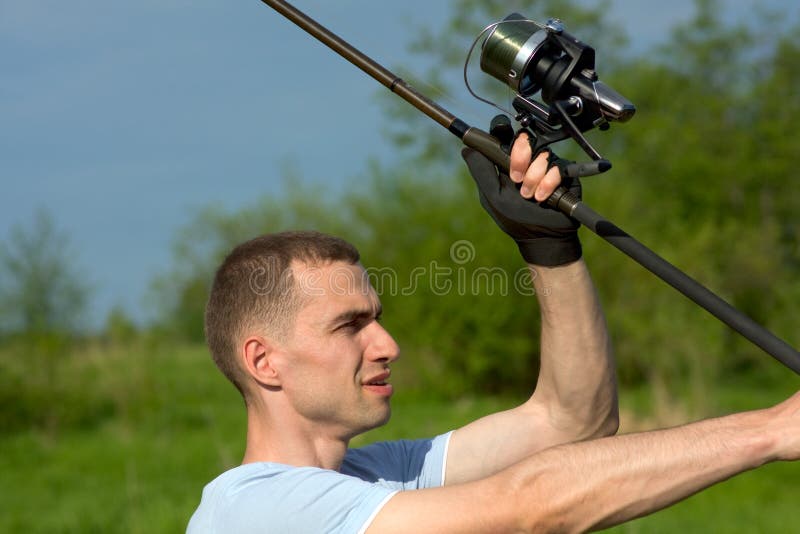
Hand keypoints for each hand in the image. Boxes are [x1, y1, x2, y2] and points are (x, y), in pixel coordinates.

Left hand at [461, 119, 581, 265]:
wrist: (544, 237)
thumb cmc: (515, 220)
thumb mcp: (493, 197)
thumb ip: (482, 172)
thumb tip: (466, 149)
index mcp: (506, 164)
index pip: (503, 138)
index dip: (501, 129)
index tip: (500, 129)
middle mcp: (526, 161)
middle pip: (523, 139)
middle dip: (519, 157)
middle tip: (516, 178)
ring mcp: (544, 165)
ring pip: (540, 154)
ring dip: (533, 178)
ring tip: (530, 196)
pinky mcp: (562, 172)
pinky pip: (556, 166)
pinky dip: (548, 183)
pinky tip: (543, 198)